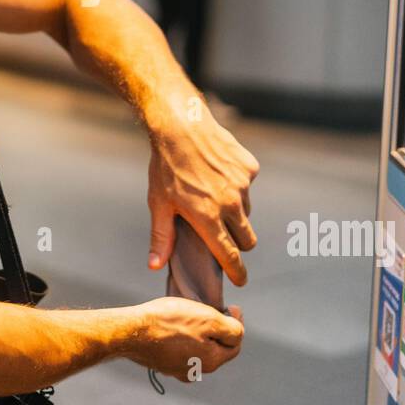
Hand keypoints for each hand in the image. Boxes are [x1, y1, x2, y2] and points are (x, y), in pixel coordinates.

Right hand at [127, 298, 243, 379]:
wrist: (132, 330)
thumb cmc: (169, 322)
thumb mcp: (209, 319)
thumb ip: (231, 329)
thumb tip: (239, 332)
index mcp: (211, 361)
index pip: (235, 344)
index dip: (236, 323)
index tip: (231, 306)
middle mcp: (196, 370)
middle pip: (217, 348)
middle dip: (217, 328)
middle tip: (211, 308)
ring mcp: (177, 368)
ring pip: (198, 348)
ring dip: (199, 333)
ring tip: (191, 314)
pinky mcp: (162, 362)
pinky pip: (180, 349)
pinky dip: (182, 337)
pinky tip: (174, 324)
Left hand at [147, 101, 258, 284]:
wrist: (181, 125)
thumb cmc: (166, 166)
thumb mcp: (159, 203)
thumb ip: (162, 237)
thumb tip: (155, 266)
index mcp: (208, 217)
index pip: (230, 255)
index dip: (237, 271)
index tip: (241, 280)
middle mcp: (230, 204)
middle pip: (247, 239)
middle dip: (238, 242)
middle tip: (222, 234)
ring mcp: (243, 185)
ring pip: (246, 211)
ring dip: (235, 211)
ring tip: (212, 194)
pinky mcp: (249, 168)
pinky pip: (247, 185)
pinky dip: (236, 185)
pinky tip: (217, 172)